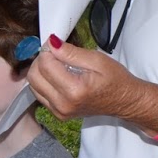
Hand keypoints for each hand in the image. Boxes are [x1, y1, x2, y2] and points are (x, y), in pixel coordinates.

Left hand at [27, 40, 141, 122]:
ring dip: (41, 71)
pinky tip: (58, 76)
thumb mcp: (97, 60)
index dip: (48, 50)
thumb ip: (72, 52)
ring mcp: (59, 112)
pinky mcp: (57, 114)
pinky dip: (44, 82)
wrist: (124, 101)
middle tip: (56, 54)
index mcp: (74, 90)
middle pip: (34, 76)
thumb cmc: (115, 79)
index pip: (45, 65)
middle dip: (41, 60)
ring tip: (58, 64)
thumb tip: (51, 43)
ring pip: (33, 85)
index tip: (57, 44)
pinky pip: (40, 94)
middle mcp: (63, 104)